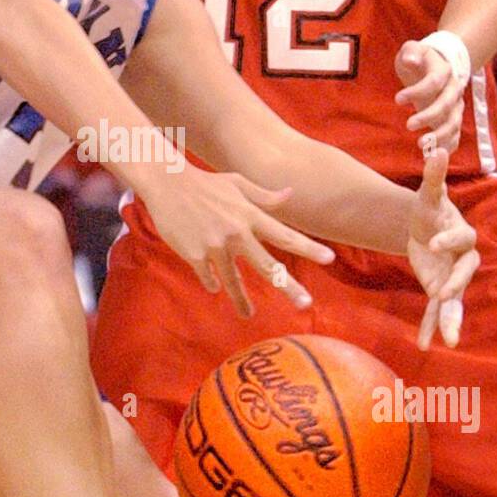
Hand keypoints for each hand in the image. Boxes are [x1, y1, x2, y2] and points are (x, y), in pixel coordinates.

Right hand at [142, 167, 335, 317]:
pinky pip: (208, 277)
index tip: (330, 258)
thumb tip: (290, 194)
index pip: (285, 235)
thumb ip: (264, 196)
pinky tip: (213, 286)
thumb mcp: (237, 184)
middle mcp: (237, 233)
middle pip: (268, 266)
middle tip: (305, 303)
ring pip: (234, 281)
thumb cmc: (204, 183)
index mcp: (250, 215)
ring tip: (248, 314)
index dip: (309, 247)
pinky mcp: (194, 255)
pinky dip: (212, 282)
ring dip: (242, 300)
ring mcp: (215, 246)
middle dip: (288, 286)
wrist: (167, 184)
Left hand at [395, 40, 465, 153]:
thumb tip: (411, 60)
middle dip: (429, 116)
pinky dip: (447, 146)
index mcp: (444, 70)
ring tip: (421, 144)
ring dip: (439, 135)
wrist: (440, 64)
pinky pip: (455, 135)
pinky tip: (434, 156)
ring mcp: (456, 105)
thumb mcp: (412, 48)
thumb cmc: (420, 57)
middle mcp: (454, 89)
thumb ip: (411, 51)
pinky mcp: (452, 118)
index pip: (434, 82)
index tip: (397, 99)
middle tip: (409, 124)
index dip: (417, 91)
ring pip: (454, 123)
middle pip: (447, 105)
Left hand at [407, 149, 478, 349]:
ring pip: (456, 299)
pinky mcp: (440, 288)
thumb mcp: (427, 195)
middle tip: (442, 294)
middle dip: (455, 283)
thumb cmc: (429, 209)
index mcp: (461, 234)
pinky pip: (437, 310)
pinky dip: (431, 325)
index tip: (434, 243)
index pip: (461, 238)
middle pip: (465, 272)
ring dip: (450, 318)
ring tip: (448, 341)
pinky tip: (424, 343)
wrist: (425, 227)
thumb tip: (436, 149)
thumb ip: (433, 176)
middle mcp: (462, 258)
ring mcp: (452, 276)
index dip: (449, 240)